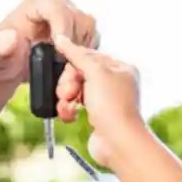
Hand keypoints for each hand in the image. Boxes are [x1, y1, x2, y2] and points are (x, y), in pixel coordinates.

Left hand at [0, 0, 98, 83]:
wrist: (7, 69)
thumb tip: (11, 37)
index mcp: (35, 4)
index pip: (57, 7)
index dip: (63, 27)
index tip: (59, 50)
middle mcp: (55, 6)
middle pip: (78, 18)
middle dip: (74, 45)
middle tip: (63, 67)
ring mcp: (69, 19)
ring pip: (89, 29)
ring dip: (82, 52)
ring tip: (65, 70)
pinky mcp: (78, 33)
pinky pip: (92, 40)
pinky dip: (86, 56)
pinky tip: (71, 69)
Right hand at [52, 34, 146, 166]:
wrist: (118, 142)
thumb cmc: (113, 106)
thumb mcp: (95, 73)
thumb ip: (76, 54)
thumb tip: (61, 38)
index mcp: (119, 68)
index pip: (89, 56)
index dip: (74, 63)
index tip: (69, 71)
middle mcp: (113, 82)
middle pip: (78, 72)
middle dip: (69, 83)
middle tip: (70, 92)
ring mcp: (104, 99)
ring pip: (74, 89)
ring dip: (66, 97)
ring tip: (69, 105)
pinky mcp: (95, 115)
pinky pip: (74, 105)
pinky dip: (68, 109)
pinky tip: (70, 115)